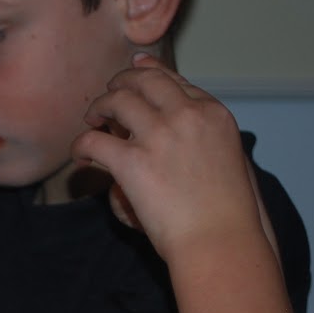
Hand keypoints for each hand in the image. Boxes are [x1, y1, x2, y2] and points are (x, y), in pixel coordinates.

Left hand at [72, 54, 262, 262]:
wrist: (221, 240)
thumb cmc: (231, 213)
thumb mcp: (233, 160)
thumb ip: (210, 139)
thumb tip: (192, 138)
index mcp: (213, 114)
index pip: (175, 81)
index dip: (149, 74)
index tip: (134, 72)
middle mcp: (187, 116)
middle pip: (144, 81)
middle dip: (121, 83)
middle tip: (108, 96)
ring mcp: (159, 136)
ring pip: (116, 101)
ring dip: (99, 107)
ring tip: (92, 120)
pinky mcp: (132, 162)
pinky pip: (94, 140)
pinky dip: (81, 144)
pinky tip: (81, 156)